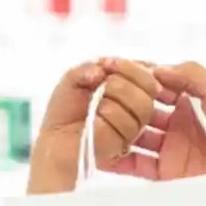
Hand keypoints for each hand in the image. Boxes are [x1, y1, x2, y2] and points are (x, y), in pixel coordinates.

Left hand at [28, 58, 160, 194]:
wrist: (55, 137)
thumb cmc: (65, 109)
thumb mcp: (73, 79)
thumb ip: (88, 68)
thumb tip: (104, 67)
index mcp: (128, 87)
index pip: (148, 72)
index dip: (134, 66)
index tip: (110, 64)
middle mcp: (136, 106)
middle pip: (151, 87)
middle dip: (128, 76)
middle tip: (105, 80)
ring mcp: (134, 125)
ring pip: (143, 105)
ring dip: (118, 95)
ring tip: (97, 101)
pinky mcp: (127, 142)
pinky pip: (128, 122)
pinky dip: (111, 113)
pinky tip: (97, 116)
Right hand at [103, 61, 205, 180]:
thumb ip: (192, 75)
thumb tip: (155, 68)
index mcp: (192, 98)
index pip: (155, 81)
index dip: (133, 74)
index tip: (109, 68)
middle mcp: (178, 121)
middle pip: (139, 106)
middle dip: (118, 99)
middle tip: (95, 93)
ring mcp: (171, 147)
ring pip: (133, 133)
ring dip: (114, 127)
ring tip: (91, 119)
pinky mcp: (166, 172)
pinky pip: (135, 163)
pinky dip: (116, 158)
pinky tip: (99, 150)